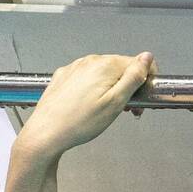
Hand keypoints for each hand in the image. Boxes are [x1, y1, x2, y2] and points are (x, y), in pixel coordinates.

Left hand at [17, 52, 158, 158]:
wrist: (45, 134)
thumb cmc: (80, 123)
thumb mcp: (115, 103)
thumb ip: (133, 77)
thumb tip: (147, 57)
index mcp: (106, 65)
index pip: (138, 63)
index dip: (145, 80)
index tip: (142, 99)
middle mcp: (89, 60)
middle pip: (119, 67)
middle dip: (128, 86)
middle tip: (127, 110)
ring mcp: (74, 68)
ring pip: (102, 73)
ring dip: (110, 87)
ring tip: (106, 110)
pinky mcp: (62, 77)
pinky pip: (85, 78)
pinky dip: (92, 88)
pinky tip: (87, 106)